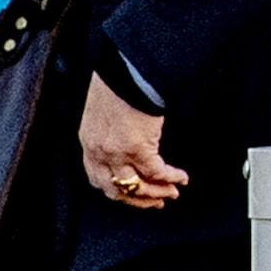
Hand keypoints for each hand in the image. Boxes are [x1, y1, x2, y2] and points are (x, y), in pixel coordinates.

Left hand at [79, 75, 185, 209]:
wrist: (126, 69)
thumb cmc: (117, 81)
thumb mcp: (102, 111)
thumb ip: (109, 131)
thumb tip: (127, 141)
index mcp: (89, 141)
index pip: (98, 179)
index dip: (117, 192)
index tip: (133, 195)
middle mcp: (99, 151)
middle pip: (117, 190)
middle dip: (139, 200)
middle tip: (156, 201)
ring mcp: (117, 152)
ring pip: (137, 186)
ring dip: (157, 192)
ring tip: (172, 192)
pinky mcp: (138, 148)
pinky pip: (157, 172)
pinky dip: (171, 177)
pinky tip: (181, 177)